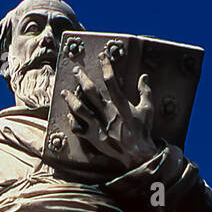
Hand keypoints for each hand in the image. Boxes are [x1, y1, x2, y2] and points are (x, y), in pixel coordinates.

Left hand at [61, 50, 173, 172]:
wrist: (137, 155)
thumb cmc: (143, 132)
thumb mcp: (148, 110)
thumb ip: (145, 92)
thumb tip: (144, 76)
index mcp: (120, 104)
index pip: (111, 80)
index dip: (106, 65)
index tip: (102, 56)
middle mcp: (107, 113)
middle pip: (90, 91)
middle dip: (81, 78)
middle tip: (75, 70)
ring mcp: (98, 126)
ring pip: (80, 109)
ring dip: (70, 99)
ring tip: (64, 92)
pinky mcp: (93, 138)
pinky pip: (78, 128)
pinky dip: (72, 121)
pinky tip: (69, 114)